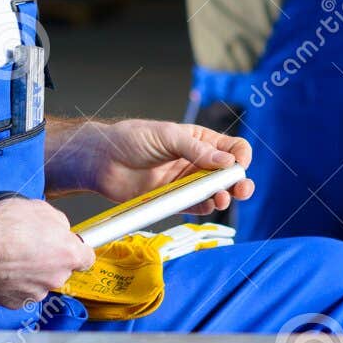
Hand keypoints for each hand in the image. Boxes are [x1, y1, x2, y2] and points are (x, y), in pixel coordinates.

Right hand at [0, 198, 95, 307]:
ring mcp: (36, 293)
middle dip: (50, 258)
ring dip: (32, 271)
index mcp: (67, 254)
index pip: (87, 258)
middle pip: (61, 269)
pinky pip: (22, 291)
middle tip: (31, 244)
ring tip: (12, 254)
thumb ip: (58, 222)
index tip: (71, 247)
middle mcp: (55, 277)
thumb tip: (60, 229)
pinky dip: (15, 282)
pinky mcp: (16, 303)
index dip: (77, 250)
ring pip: (40, 281)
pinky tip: (3, 267)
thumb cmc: (2, 226)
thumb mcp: (39, 208)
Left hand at [66, 119, 254, 214]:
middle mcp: (196, 161)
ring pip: (215, 192)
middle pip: (228, 174)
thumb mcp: (167, 135)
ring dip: (223, 196)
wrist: (101, 160)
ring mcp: (186, 182)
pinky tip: (208, 205)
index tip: (238, 165)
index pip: (232, 147)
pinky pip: (196, 207)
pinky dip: (205, 208)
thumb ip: (196, 149)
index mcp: (199, 140)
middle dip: (239, 181)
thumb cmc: (131, 138)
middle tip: (241, 189)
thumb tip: (227, 161)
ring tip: (220, 198)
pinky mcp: (174, 200)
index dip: (240, 156)